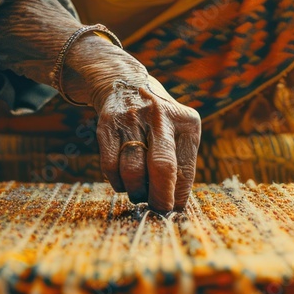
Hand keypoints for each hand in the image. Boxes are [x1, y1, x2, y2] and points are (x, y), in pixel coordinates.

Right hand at [64, 36, 200, 212]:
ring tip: (139, 193)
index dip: (177, 196)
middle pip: (161, 168)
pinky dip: (117, 182)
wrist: (125, 83)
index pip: (184, 169)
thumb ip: (181, 165)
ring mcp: (132, 118)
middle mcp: (161, 117)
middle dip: (159, 197)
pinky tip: (123, 181)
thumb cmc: (159, 121)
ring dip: (136, 192)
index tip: (172, 210)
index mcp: (186, 122)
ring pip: (132, 171)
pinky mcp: (107, 125)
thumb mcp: (178, 133)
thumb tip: (175, 206)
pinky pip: (110, 166)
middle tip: (157, 210)